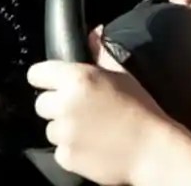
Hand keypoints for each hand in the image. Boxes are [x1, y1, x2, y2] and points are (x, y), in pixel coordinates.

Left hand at [28, 27, 176, 184]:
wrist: (153, 151)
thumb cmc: (142, 110)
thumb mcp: (123, 75)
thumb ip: (101, 53)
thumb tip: (94, 32)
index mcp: (78, 79)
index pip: (37, 73)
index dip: (46, 78)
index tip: (55, 84)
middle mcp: (65, 104)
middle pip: (41, 103)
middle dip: (57, 106)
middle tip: (82, 109)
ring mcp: (64, 133)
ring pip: (50, 128)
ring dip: (65, 129)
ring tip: (92, 130)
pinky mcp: (66, 157)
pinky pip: (60, 151)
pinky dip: (72, 151)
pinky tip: (93, 147)